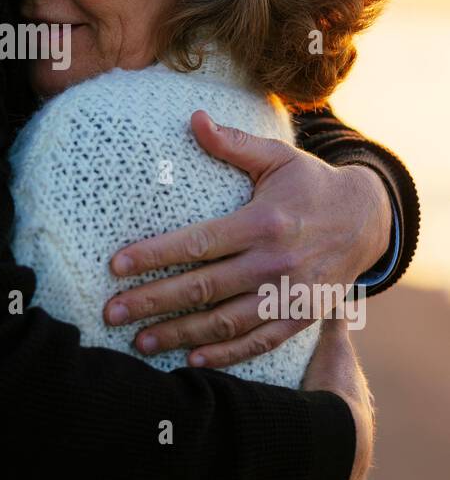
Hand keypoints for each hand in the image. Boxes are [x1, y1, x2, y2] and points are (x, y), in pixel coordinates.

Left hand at [104, 111, 391, 367]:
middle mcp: (275, 262)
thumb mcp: (278, 156)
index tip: (116, 266)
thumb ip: (234, 144)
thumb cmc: (311, 184)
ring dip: (180, 335)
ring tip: (140, 341)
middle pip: (203, 288)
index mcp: (263, 222)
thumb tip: (194, 118)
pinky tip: (192, 361)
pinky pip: (260, 342)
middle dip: (152, 302)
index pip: (198, 243)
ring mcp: (289, 294)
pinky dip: (227, 354)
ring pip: (226, 322)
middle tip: (111, 313)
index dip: (155, 256)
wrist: (368, 219)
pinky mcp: (301, 316)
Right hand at [301, 318, 373, 479]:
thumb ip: (332, 326)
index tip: (335, 430)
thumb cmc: (334, 395)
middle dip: (340, 472)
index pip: (353, 428)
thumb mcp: (333, 354)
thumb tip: (336, 294)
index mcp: (356, 426)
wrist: (335, 435)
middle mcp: (355, 461)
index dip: (343, 428)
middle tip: (324, 472)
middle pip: (351, 469)